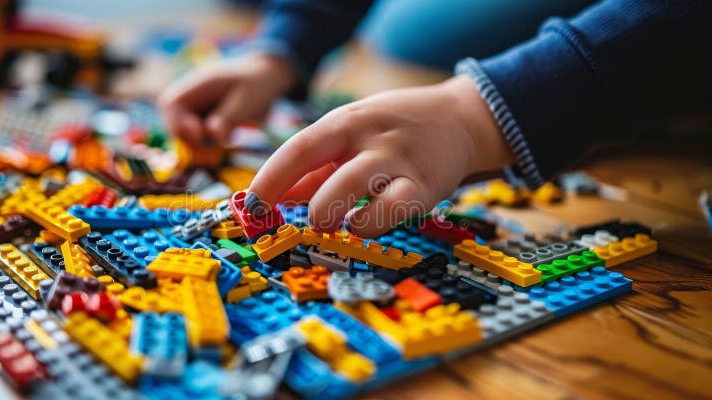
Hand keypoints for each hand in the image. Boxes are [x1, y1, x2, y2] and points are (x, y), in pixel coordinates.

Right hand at [157, 53, 295, 142]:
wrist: (266, 78)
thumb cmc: (257, 85)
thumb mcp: (248, 100)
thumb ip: (230, 117)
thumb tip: (213, 134)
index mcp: (198, 85)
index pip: (170, 103)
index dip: (178, 122)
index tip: (200, 135)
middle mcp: (191, 96)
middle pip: (173, 120)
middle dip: (190, 136)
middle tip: (217, 141)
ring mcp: (196, 107)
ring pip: (184, 131)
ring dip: (200, 140)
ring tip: (227, 135)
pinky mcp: (203, 118)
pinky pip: (197, 135)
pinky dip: (208, 141)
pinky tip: (228, 134)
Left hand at [245, 75, 513, 236]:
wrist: (462, 119)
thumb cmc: (396, 129)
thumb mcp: (354, 133)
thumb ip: (319, 167)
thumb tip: (284, 198)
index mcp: (346, 121)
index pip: (298, 149)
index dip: (269, 181)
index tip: (248, 207)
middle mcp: (370, 138)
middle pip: (323, 172)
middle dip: (301, 203)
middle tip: (304, 221)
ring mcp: (398, 162)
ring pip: (353, 191)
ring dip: (331, 214)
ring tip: (333, 222)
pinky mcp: (424, 187)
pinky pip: (391, 211)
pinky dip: (369, 225)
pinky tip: (364, 225)